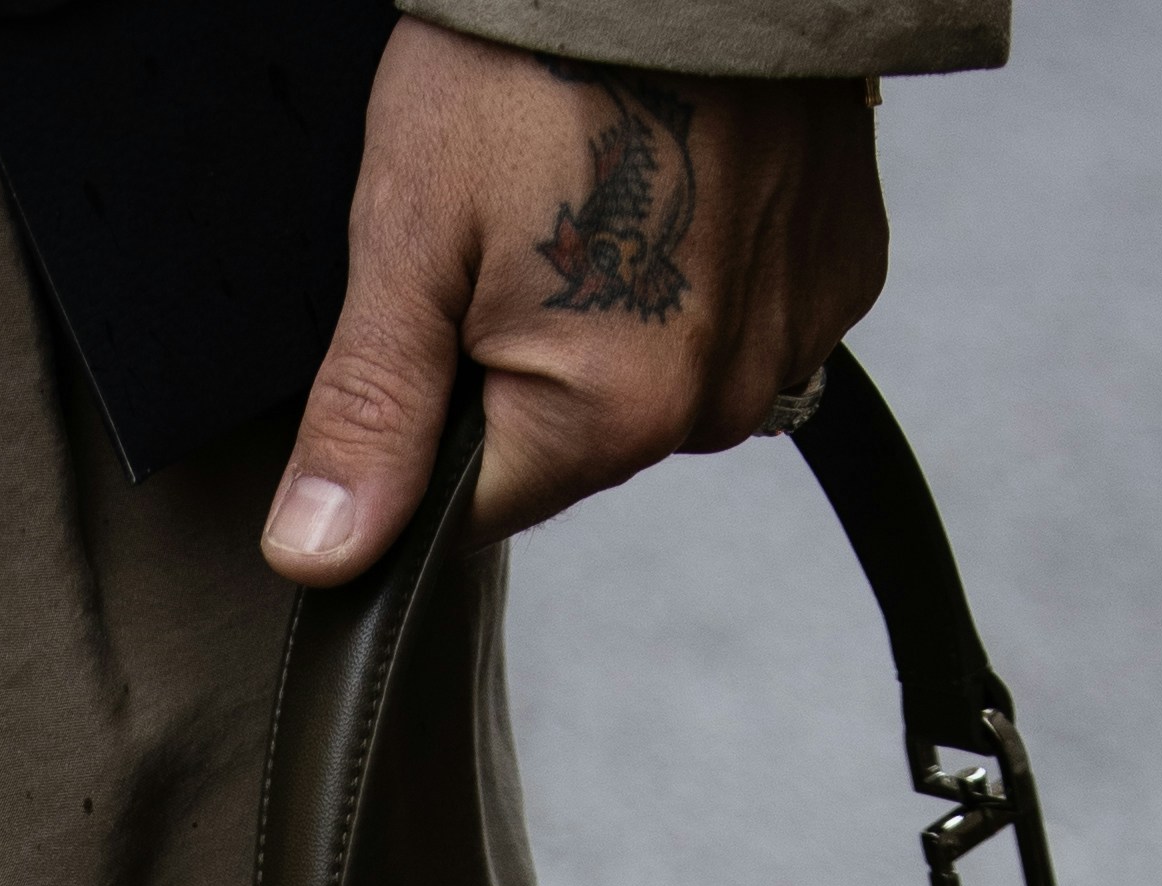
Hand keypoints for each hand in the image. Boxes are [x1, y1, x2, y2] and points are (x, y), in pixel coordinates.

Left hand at [262, 30, 889, 578]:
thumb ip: (372, 412)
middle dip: (532, 355)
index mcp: (610, 419)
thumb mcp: (413, 231)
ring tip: (609, 177)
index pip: (484, 504)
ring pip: (664, 380)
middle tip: (523, 214)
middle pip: (580, 443)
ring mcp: (795, 337)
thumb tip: (318, 557)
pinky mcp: (843, 269)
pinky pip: (749, 313)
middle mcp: (718, 404)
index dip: (439, 415)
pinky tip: (686, 169)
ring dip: (626, 307)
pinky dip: (709, 260)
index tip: (445, 303)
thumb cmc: (532, 52)